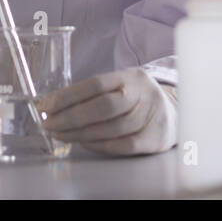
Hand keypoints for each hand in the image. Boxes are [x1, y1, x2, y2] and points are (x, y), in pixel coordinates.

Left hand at [37, 67, 176, 155]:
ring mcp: (151, 116)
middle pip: (103, 107)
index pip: (95, 84)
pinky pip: (122, 145)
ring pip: (111, 128)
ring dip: (80, 134)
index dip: (68, 96)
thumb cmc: (137, 99)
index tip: (46, 105)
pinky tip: (83, 143)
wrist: (175, 112)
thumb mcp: (122, 85)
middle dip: (71, 117)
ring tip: (60, 134)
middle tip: (49, 124)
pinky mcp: (154, 138)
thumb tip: (54, 104)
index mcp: (130, 76)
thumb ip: (95, 92)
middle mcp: (142, 93)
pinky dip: (99, 145)